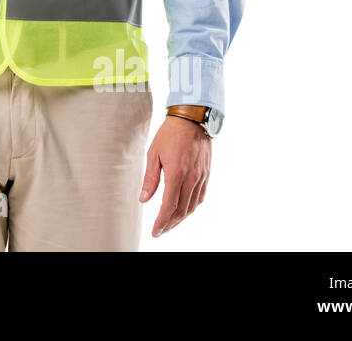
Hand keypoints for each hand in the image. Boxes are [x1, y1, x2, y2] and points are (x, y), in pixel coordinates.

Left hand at [139, 115, 210, 237]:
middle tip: (160, 231)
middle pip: (181, 210)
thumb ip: (150, 179)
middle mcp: (191, 178)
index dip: (162, 221)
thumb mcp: (153, 154)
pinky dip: (192, 207)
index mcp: (176, 173)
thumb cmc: (169, 134)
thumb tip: (144, 199)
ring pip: (192, 206)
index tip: (155, 231)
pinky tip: (184, 210)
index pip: (169, 205)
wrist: (192, 119)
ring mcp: (201, 177)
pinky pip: (201, 196)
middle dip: (170, 224)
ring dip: (181, 218)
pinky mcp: (206, 174)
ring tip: (170, 223)